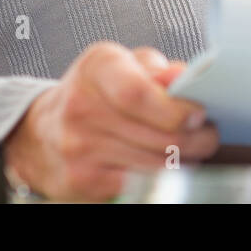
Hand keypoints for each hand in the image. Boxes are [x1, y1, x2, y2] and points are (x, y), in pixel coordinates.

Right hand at [1, 42, 217, 201]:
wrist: (43, 131)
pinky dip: (162, 178)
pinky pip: (141, 184)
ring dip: (185, 160)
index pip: (139, 93)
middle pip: (158, 135)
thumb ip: (159, 70)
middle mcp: (82, 106)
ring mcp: (79, 147)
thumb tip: (185, 77)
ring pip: (156, 165)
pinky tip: (165, 165)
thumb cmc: (96, 92)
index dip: (177, 109)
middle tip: (207, 135)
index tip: (199, 114)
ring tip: (190, 149)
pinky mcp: (83, 181)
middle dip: (196, 139)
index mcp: (98, 67)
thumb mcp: (126, 65)